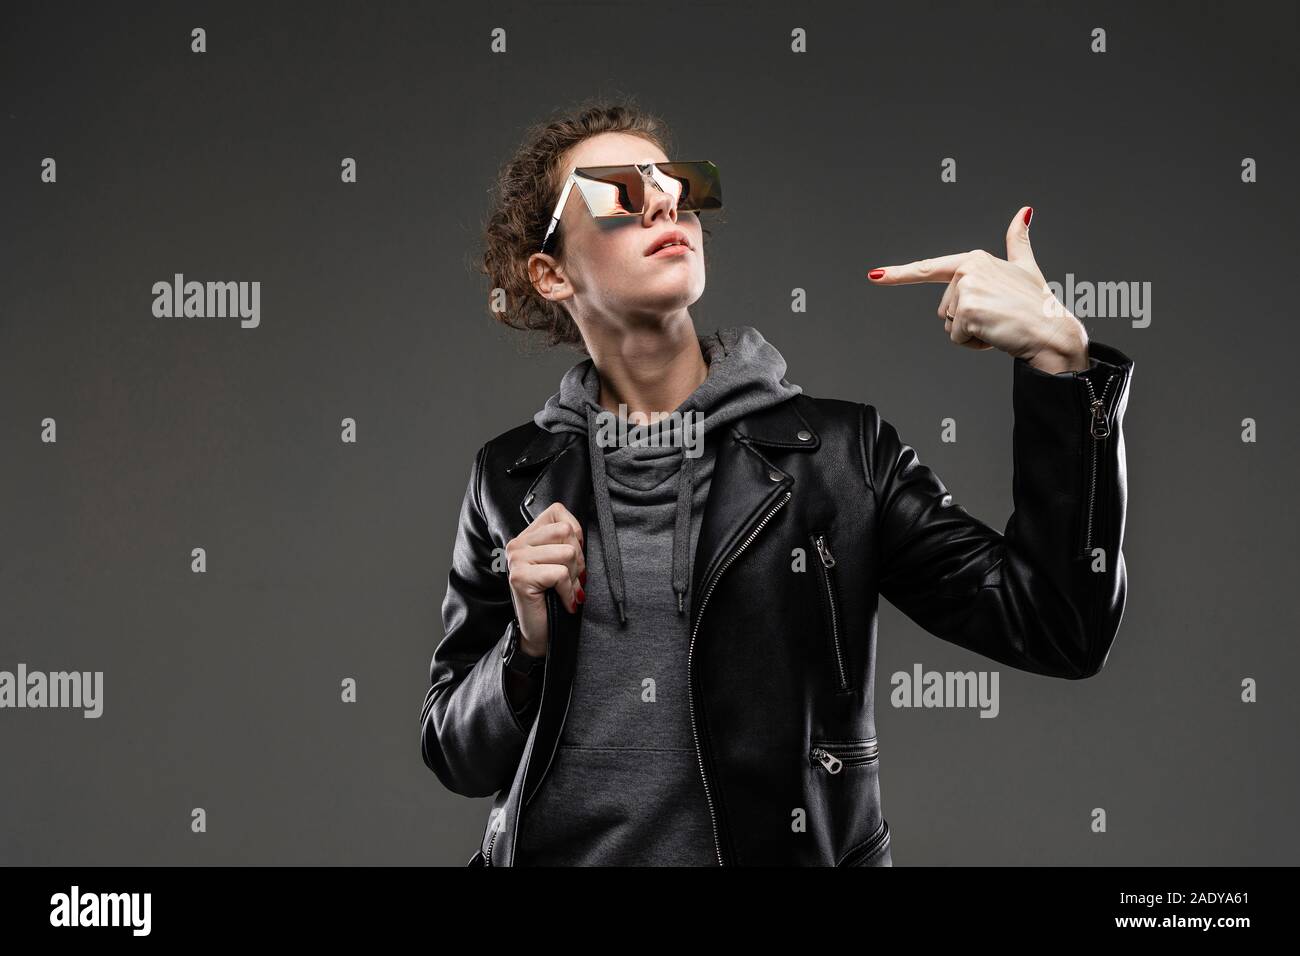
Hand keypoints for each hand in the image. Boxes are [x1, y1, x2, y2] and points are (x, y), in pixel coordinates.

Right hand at [505, 501, 585, 655]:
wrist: (538, 634)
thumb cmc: (552, 599)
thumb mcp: (559, 564)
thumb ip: (565, 543)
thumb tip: (583, 535)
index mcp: (527, 536)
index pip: (557, 511)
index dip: (575, 532)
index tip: (573, 556)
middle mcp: (517, 544)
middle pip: (566, 532)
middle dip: (578, 558)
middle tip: (573, 579)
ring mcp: (517, 560)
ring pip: (567, 553)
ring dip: (573, 577)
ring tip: (567, 590)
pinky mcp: (521, 577)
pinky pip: (560, 574)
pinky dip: (568, 591)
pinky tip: (564, 601)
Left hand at [866, 206, 1088, 373]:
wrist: (1053, 329)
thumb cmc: (1038, 303)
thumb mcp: (1026, 266)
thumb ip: (1017, 241)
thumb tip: (1024, 211)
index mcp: (974, 259)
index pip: (929, 269)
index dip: (898, 275)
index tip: (874, 276)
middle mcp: (967, 269)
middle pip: (944, 309)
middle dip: (967, 321)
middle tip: (998, 317)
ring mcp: (966, 289)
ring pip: (949, 325)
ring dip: (971, 333)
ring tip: (999, 324)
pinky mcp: (968, 311)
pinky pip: (957, 338)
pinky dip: (975, 343)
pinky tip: (997, 333)